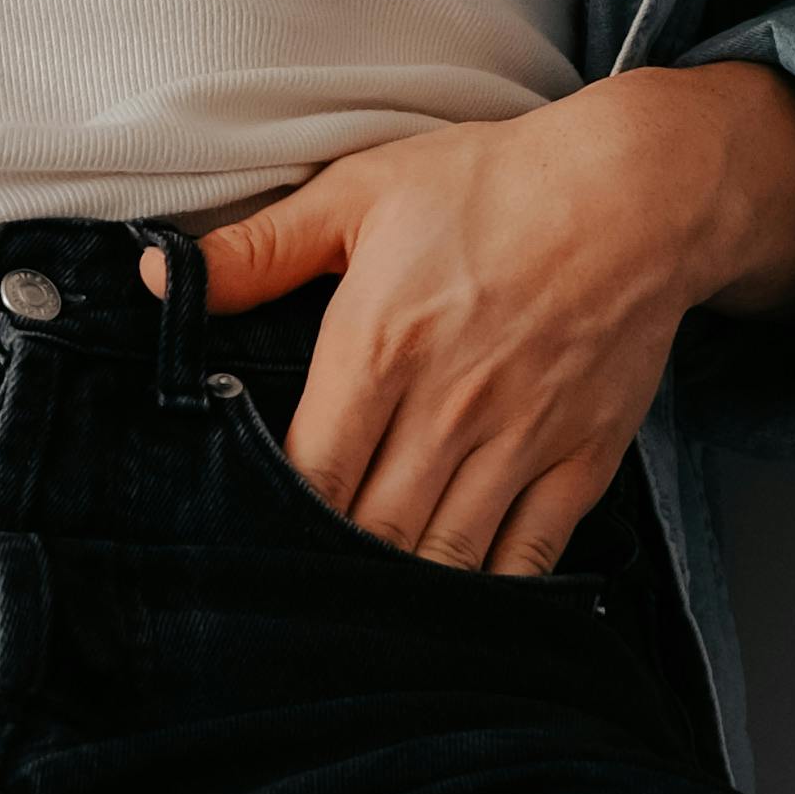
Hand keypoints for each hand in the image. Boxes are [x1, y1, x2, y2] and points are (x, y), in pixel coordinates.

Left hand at [146, 66, 794, 576]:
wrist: (636, 191)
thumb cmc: (493, 184)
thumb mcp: (360, 192)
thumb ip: (259, 249)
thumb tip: (158, 280)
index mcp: (378, 349)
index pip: (309, 475)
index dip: (276, 517)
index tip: (254, 532)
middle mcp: (446, 410)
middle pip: (371, 533)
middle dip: (332, 569)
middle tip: (303, 588)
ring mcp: (518, 442)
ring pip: (445, 559)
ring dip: (403, 593)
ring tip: (369, 609)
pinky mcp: (580, 460)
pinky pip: (528, 558)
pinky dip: (490, 592)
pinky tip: (459, 607)